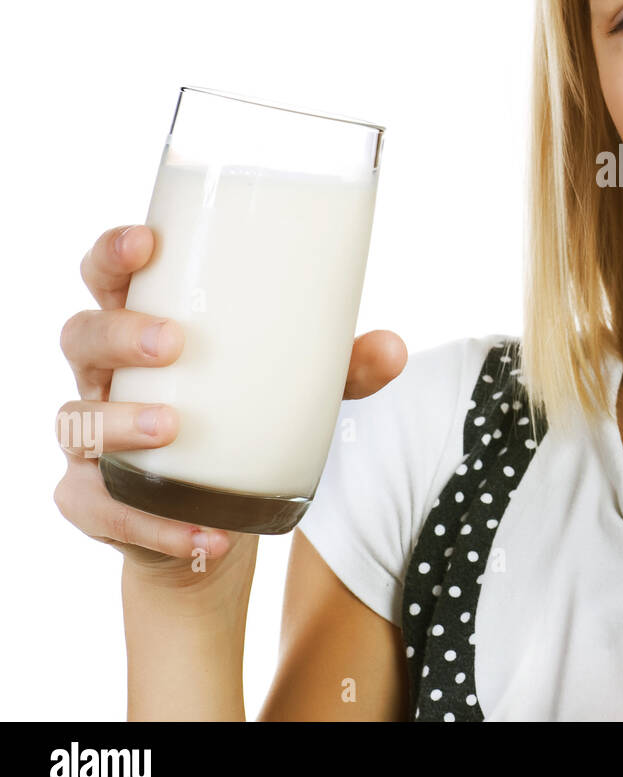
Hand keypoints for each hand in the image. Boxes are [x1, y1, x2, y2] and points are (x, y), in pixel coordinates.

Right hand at [55, 224, 407, 582]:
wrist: (216, 523)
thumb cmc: (248, 423)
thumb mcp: (299, 390)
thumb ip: (345, 368)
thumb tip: (394, 348)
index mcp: (146, 329)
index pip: (108, 276)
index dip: (114, 253)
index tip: (148, 242)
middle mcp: (107, 378)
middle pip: (81, 336)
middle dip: (119, 333)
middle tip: (172, 343)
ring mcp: (91, 441)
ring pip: (75, 421)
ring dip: (121, 423)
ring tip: (172, 428)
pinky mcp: (94, 504)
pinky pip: (102, 511)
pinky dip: (153, 524)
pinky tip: (205, 535)